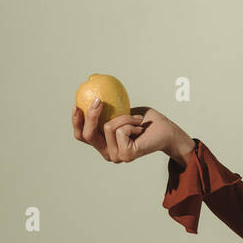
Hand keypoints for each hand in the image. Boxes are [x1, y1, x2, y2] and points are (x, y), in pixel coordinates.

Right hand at [72, 102, 189, 163]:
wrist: (166, 131)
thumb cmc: (145, 120)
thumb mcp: (121, 109)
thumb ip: (106, 106)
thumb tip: (91, 85)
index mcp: (103, 144)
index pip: (82, 136)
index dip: (76, 122)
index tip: (77, 105)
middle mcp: (107, 153)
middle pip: (88, 134)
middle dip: (91, 115)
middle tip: (99, 101)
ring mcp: (116, 156)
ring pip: (107, 127)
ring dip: (124, 117)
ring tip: (136, 119)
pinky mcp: (126, 155)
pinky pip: (120, 130)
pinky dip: (130, 123)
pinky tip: (140, 128)